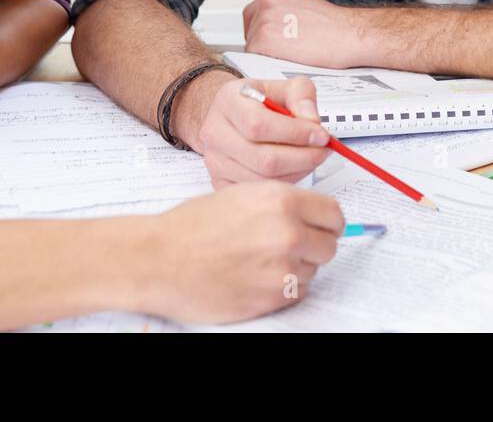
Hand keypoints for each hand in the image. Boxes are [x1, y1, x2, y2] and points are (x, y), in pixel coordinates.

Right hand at [140, 181, 343, 323]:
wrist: (159, 260)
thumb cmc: (191, 227)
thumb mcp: (243, 194)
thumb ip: (282, 203)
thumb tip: (311, 213)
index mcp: (281, 201)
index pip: (334, 214)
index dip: (328, 221)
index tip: (323, 226)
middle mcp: (287, 233)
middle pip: (330, 245)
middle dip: (315, 245)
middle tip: (292, 245)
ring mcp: (281, 268)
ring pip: (313, 270)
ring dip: (297, 267)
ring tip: (262, 261)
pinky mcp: (271, 298)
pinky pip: (296, 293)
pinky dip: (284, 288)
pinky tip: (257, 277)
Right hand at [176, 73, 330, 185]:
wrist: (235, 115)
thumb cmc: (260, 101)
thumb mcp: (284, 86)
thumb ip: (302, 95)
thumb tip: (312, 121)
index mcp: (228, 101)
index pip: (259, 124)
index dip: (295, 133)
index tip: (320, 134)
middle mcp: (215, 132)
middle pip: (263, 158)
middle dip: (303, 157)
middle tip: (323, 150)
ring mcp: (215, 160)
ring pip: (263, 179)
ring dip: (297, 171)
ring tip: (311, 157)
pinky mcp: (220, 181)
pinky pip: (258, 192)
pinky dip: (284, 184)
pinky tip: (294, 169)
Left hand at [243, 0, 370, 68]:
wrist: (350, 35)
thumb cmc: (338, 29)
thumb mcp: (308, 8)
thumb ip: (288, 13)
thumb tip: (279, 30)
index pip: (256, 11)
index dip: (263, 29)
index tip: (273, 40)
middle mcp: (269, 0)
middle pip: (251, 27)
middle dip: (262, 41)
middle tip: (279, 53)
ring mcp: (264, 19)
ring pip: (252, 44)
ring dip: (265, 54)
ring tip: (288, 59)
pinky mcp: (263, 39)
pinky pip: (253, 57)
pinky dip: (266, 64)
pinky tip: (286, 64)